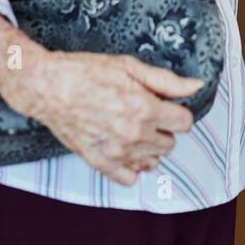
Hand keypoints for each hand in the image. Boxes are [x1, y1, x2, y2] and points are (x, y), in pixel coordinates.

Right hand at [7, 51, 201, 186]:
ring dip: (149, 146)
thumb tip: (196, 86)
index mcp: (145, 109)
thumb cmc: (86, 72)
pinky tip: (125, 148)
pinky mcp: (99, 163)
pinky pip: (129, 178)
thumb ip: (167, 81)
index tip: (166, 105)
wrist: (48, 87)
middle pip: (170, 143)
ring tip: (133, 128)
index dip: (177, 111)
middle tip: (146, 112)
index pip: (184, 123)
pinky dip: (132, 166)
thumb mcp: (130, 66)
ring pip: (153, 160)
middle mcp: (134, 135)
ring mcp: (117, 153)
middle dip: (163, 128)